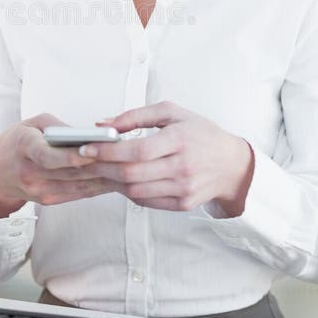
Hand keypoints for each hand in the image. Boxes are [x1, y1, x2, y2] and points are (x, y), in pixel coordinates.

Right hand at [0, 112, 121, 207]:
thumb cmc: (16, 141)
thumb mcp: (31, 123)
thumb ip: (58, 127)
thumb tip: (89, 136)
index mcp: (23, 147)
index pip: (48, 155)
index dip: (71, 156)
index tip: (92, 151)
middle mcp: (30, 173)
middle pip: (70, 172)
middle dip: (101, 165)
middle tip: (127, 157)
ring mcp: (39, 191)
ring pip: (80, 185)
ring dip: (106, 178)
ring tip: (129, 169)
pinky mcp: (49, 200)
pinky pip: (79, 194)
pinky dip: (99, 187)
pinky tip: (117, 180)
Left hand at [64, 100, 254, 213]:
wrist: (232, 164)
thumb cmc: (200, 133)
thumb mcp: (173, 113)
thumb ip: (137, 115)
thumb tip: (103, 123)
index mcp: (180, 139)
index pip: (137, 150)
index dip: (108, 150)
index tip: (86, 147)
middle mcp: (183, 166)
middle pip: (132, 173)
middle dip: (102, 167)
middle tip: (85, 160)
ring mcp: (183, 189)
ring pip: (135, 191)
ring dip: (112, 181)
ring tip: (101, 169)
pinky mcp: (183, 204)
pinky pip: (146, 202)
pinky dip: (129, 191)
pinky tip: (122, 179)